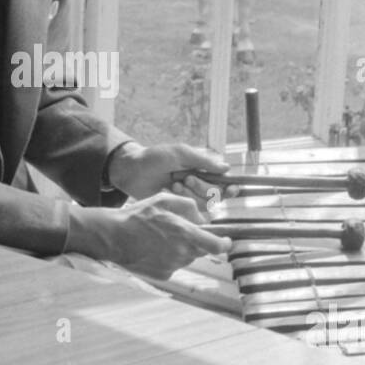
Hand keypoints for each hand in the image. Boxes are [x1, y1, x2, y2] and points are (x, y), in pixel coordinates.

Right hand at [66, 194, 232, 279]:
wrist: (113, 237)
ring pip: (185, 258)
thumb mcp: (163, 200)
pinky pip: (173, 266)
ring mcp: (173, 266)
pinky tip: (152, 249)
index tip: (226, 241)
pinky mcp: (163, 275)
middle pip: (200, 250)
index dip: (225, 244)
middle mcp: (182, 253)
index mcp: (186, 234)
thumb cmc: (137, 216)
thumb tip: (200, 217)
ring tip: (159, 238)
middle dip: (195, 241)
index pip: (217, 246)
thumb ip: (187, 206)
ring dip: (179, 249)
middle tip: (176, 231)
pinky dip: (167, 258)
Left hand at [109, 142, 230, 211]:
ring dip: (191, 194)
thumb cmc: (154, 157)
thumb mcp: (179, 153)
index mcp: (201, 168)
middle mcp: (198, 183)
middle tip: (186, 178)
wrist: (131, 171)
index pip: (223, 181)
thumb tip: (226, 168)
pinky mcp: (177, 207)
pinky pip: (189, 211)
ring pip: (203, 204)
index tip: (232, 189)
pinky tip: (170, 191)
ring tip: (174, 183)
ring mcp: (187, 196)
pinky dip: (182, 202)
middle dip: (203, 187)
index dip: (230, 187)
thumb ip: (203, 160)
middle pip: (215, 194)